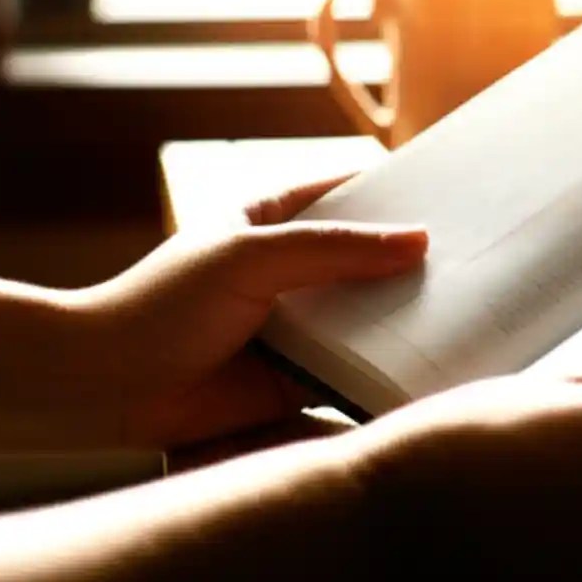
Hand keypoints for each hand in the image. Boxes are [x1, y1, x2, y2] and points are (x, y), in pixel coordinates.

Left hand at [6, 176, 427, 448]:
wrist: (108, 386)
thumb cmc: (164, 305)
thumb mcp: (252, 256)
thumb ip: (335, 249)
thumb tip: (418, 241)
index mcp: (275, 223)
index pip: (347, 197)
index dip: (394, 195)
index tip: (450, 195)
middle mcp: (293, 273)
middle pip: (368, 260)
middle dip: (412, 263)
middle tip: (473, 260)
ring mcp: (300, 327)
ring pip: (368, 317)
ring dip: (405, 317)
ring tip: (468, 310)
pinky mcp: (302, 378)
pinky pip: (356, 369)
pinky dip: (386, 368)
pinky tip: (429, 362)